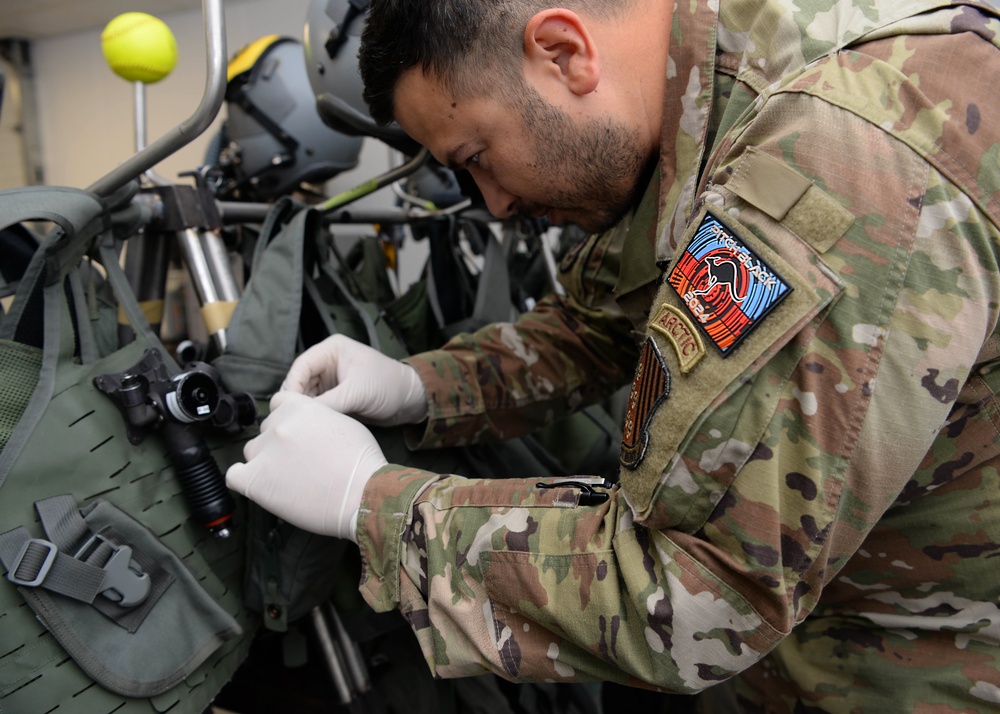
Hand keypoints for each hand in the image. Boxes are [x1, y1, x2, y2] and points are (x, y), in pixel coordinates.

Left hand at [226, 391, 386, 540]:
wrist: (362, 493)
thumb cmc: (362, 461)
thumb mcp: (343, 422)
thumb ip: (317, 417)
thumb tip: (308, 427)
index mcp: (299, 406)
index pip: (277, 404)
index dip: (286, 420)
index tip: (295, 435)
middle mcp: (278, 425)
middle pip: (265, 430)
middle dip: (278, 443)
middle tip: (298, 462)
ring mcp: (264, 452)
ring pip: (252, 452)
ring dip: (265, 462)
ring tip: (287, 479)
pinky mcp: (255, 481)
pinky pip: (234, 476)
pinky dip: (244, 480)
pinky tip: (261, 486)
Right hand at [281, 334, 427, 426]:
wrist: (410, 400)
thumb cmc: (388, 386)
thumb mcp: (357, 393)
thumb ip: (329, 403)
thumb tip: (301, 416)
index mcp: (331, 349)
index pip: (301, 366)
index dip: (292, 387)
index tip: (289, 408)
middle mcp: (327, 362)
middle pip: (300, 381)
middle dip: (296, 401)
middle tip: (293, 421)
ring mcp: (330, 379)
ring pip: (306, 395)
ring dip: (305, 410)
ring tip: (302, 426)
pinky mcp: (335, 395)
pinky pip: (317, 405)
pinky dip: (314, 415)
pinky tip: (313, 427)